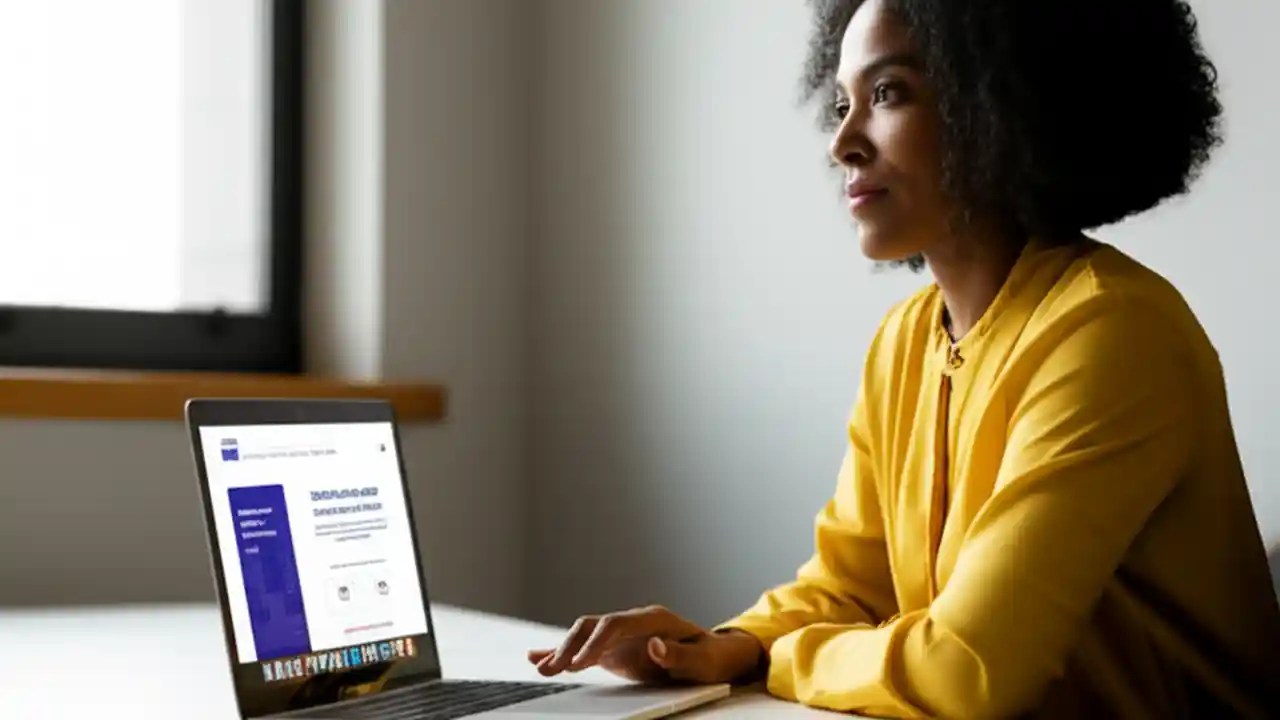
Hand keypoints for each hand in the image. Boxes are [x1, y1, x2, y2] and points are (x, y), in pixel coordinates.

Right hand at [526, 605, 763, 684]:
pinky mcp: (617, 649)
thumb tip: (654, 645)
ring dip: (562, 650)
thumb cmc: (711, 658)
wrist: (716, 655)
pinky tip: (539, 657)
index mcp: (653, 619)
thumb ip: (679, 654)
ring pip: (584, 635)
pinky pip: (586, 648)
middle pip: (593, 626)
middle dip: (570, 646)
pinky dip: (563, 652)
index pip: (615, 624)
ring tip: (540, 667)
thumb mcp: (702, 660)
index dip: (595, 642)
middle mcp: (633, 622)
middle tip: (552, 668)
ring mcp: (623, 634)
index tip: (580, 663)